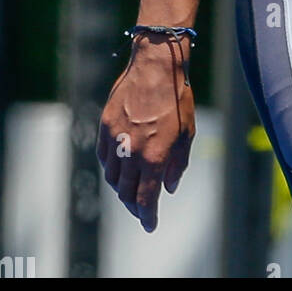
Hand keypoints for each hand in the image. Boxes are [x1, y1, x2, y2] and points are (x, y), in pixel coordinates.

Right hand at [96, 36, 195, 231]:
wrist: (156, 66)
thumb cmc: (178, 98)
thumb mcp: (187, 133)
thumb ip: (178, 164)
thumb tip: (168, 187)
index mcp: (154, 157)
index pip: (146, 199)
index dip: (148, 216)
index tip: (151, 224)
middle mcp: (131, 152)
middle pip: (126, 192)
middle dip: (135, 206)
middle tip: (142, 209)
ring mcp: (115, 140)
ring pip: (112, 177)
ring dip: (122, 188)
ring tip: (131, 189)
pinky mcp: (104, 127)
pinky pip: (104, 157)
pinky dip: (111, 168)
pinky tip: (120, 168)